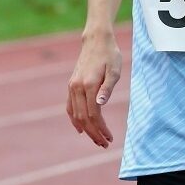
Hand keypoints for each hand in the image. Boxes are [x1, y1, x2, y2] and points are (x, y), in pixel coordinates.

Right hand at [67, 30, 121, 147]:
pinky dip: (73, 120)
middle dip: (94, 133)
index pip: (93, 114)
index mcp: (89, 84)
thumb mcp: (115, 70)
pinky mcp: (71, 85)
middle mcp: (77, 87)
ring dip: (85, 129)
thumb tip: (101, 104)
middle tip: (104, 144)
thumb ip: (108, 87)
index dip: (101, 128)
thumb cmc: (109, 55)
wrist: (96, 40)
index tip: (110, 138)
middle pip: (83, 118)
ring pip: (75, 114)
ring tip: (96, 139)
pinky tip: (80, 129)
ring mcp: (72, 86)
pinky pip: (69, 107)